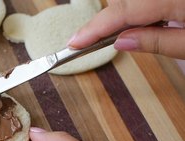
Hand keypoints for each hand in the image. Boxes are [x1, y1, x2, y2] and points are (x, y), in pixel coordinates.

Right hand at [67, 0, 184, 58]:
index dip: (95, 27)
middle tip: (100, 40)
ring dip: (124, 11)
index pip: (123, 11)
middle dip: (110, 18)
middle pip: (121, 0)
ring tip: (137, 30)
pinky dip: (135, 6)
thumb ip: (159, 42)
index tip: (75, 42)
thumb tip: (121, 43)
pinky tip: (151, 17)